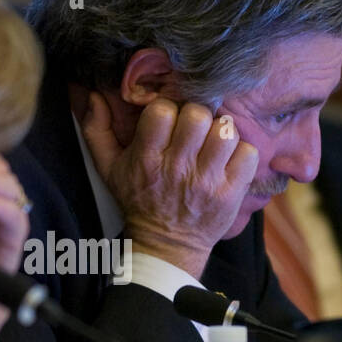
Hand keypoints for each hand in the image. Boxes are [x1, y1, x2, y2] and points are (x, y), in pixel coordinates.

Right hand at [82, 92, 257, 277]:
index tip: (168, 122)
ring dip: (221, 133)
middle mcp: (177, 169)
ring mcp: (207, 182)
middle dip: (197, 117)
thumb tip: (93, 95)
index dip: (167, 109)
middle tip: (194, 131)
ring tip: (213, 144)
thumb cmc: (138, 200)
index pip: (162, 111)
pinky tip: (228, 161)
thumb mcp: (108, 169)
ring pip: (225, 132)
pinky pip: (248, 154)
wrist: (166, 246)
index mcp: (147, 159)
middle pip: (198, 115)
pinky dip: (241, 154)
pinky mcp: (230, 194)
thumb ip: (97, 130)